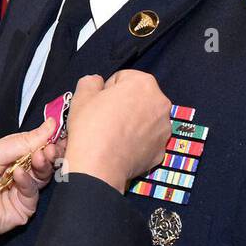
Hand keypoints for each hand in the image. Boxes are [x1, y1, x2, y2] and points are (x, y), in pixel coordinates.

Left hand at [0, 119, 60, 245]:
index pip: (36, 143)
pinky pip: (33, 193)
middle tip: (52, 146)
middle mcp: (19, 171)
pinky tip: (19, 174)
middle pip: (44, 159)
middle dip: (50, 151)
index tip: (58, 131)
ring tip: (40, 155)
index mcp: (11, 154)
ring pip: (43, 176)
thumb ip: (23, 141)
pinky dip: (28, 182)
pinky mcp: (24, 208)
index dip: (47, 138)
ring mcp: (22, 190)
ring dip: (43, 164)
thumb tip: (50, 125)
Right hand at [64, 71, 171, 190]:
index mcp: (144, 83)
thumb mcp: (82, 95)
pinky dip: (137, 141)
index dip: (108, 90)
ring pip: (145, 119)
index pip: (123, 78)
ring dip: (132, 122)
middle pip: (138, 98)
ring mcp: (164, 129)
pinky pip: (147, 139)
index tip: (99, 103)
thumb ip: (91, 81)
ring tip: (113, 134)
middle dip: (124, 104)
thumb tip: (97, 83)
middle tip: (106, 118)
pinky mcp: (161, 150)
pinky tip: (121, 147)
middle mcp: (161, 103)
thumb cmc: (90, 127)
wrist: (99, 167)